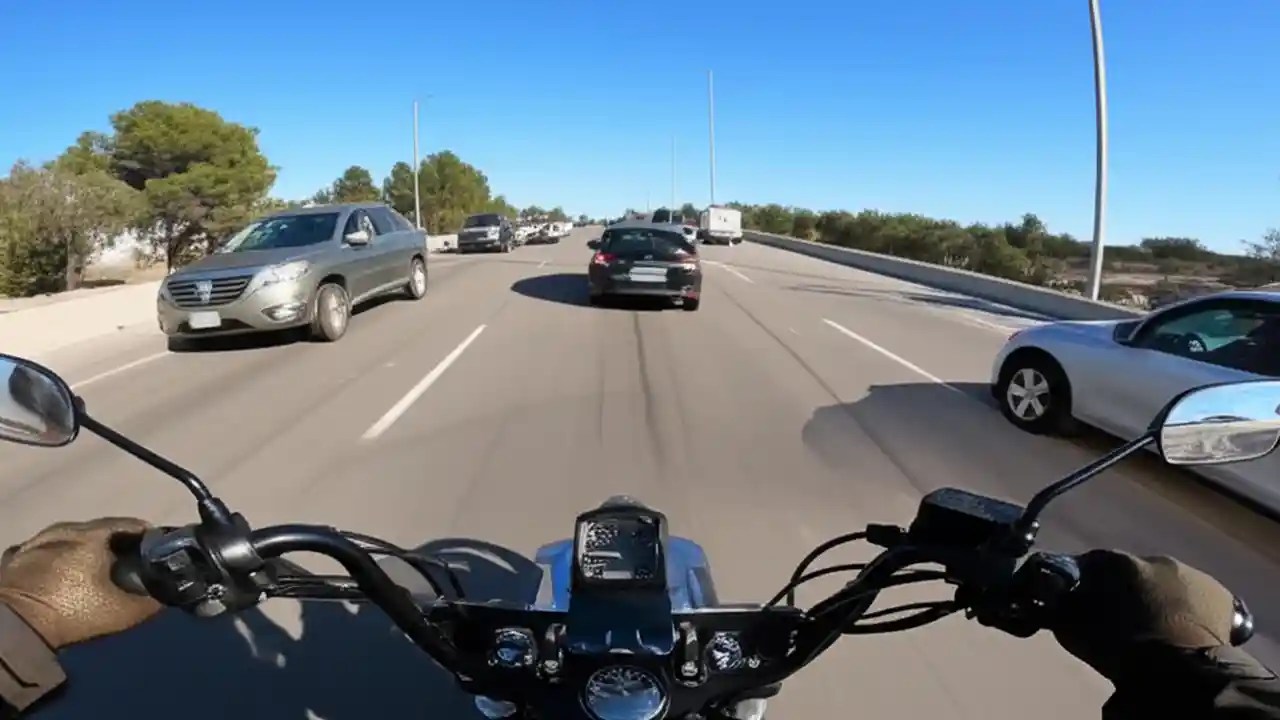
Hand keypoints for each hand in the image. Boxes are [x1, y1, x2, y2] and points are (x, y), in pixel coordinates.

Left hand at [0, 518, 162, 648]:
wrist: (12, 628)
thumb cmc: (72, 612)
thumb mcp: (122, 613)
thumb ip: (151, 601)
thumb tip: (168, 595)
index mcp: (94, 534)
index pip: (131, 524)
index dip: (148, 537)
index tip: (156, 552)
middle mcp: (65, 528)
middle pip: (100, 531)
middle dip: (115, 544)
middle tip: (127, 566)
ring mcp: (35, 542)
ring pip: (69, 540)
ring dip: (83, 551)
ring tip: (91, 573)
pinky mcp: (13, 559)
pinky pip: (43, 553)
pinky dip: (55, 561)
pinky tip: (58, 578)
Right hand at [1051, 549, 1234, 683]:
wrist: (1171, 670)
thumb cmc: (1116, 647)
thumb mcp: (1072, 627)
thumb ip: (1063, 606)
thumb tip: (1054, 600)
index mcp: (1113, 561)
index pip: (1093, 564)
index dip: (1090, 584)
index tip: (1088, 602)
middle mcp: (1152, 557)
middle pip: (1136, 572)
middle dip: (1131, 589)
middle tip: (1126, 618)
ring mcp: (1190, 573)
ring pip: (1170, 583)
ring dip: (1163, 597)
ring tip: (1159, 626)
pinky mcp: (1219, 593)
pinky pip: (1200, 597)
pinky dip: (1193, 609)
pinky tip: (1187, 629)